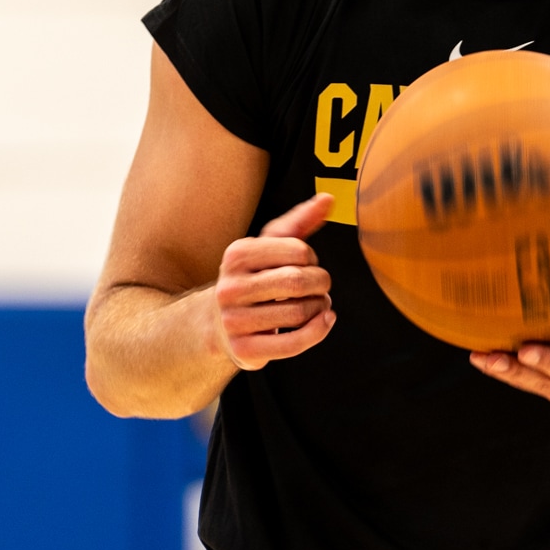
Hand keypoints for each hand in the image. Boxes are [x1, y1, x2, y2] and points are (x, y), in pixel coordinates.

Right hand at [212, 194, 335, 370]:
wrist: (220, 323)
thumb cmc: (255, 277)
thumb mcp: (270, 246)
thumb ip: (300, 222)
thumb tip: (329, 198)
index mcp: (237, 254)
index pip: (299, 251)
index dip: (313, 258)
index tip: (306, 264)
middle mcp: (229, 287)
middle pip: (299, 282)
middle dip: (321, 283)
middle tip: (320, 286)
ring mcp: (234, 321)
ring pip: (300, 313)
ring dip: (321, 308)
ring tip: (316, 304)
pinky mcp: (244, 351)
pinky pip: (294, 343)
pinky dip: (319, 331)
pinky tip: (323, 321)